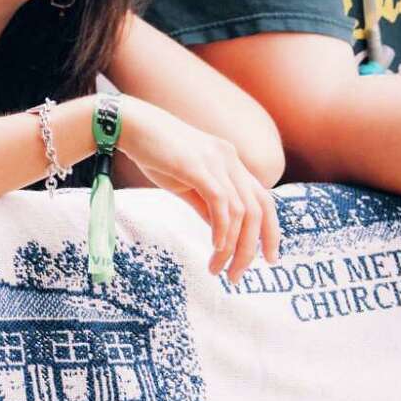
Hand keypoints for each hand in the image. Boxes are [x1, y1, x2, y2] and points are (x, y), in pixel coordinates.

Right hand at [114, 96, 280, 281]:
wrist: (129, 125)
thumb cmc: (154, 153)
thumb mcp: (185, 182)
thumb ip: (205, 204)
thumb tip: (222, 233)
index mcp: (231, 161)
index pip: (264, 200)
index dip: (271, 232)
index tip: (268, 259)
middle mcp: (231, 158)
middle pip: (259, 210)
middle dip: (253, 247)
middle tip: (238, 275)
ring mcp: (217, 160)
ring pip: (241, 211)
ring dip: (233, 246)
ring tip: (218, 269)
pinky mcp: (198, 166)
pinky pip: (221, 203)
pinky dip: (222, 229)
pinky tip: (215, 247)